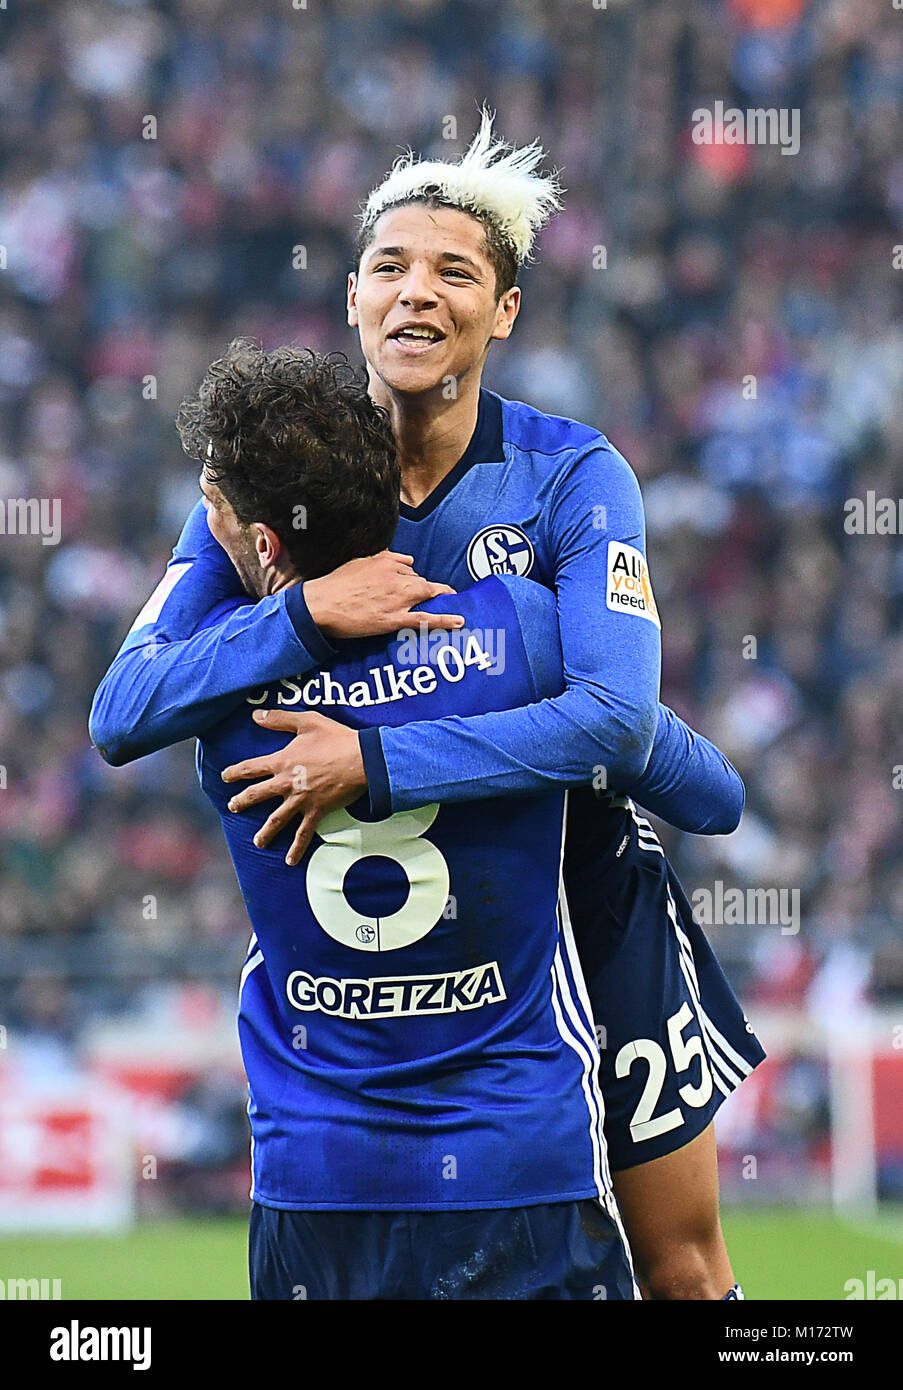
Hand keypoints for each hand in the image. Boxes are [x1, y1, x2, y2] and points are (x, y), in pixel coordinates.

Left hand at [222, 709, 367, 865]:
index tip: (225, 776)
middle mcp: (286, 783)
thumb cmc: (336, 738)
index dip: (236, 772)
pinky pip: (303, 833)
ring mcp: (300, 800)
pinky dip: (296, 848)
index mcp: (282, 761)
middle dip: (242, 802)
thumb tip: (256, 715)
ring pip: (276, 820)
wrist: (362, 760)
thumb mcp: (307, 722)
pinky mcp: (316, 811)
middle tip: (232, 807)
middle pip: (257, 795)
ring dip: (265, 832)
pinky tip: (290, 861)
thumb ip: (279, 719)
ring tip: (257, 842)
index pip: (251, 768)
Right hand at [303, 550, 464, 639]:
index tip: (413, 587)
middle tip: (437, 596)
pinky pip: (425, 619)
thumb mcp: (359, 562)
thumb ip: (385, 558)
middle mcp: (395, 579)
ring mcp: (397, 599)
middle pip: (422, 582)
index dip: (411, 580)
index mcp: (386, 563)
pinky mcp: (394, 619)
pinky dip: (444, 619)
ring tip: (453, 602)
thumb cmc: (335, 585)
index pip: (409, 570)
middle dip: (428, 590)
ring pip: (427, 595)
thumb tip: (408, 560)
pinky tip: (459, 620)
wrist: (320, 605)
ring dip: (440, 598)